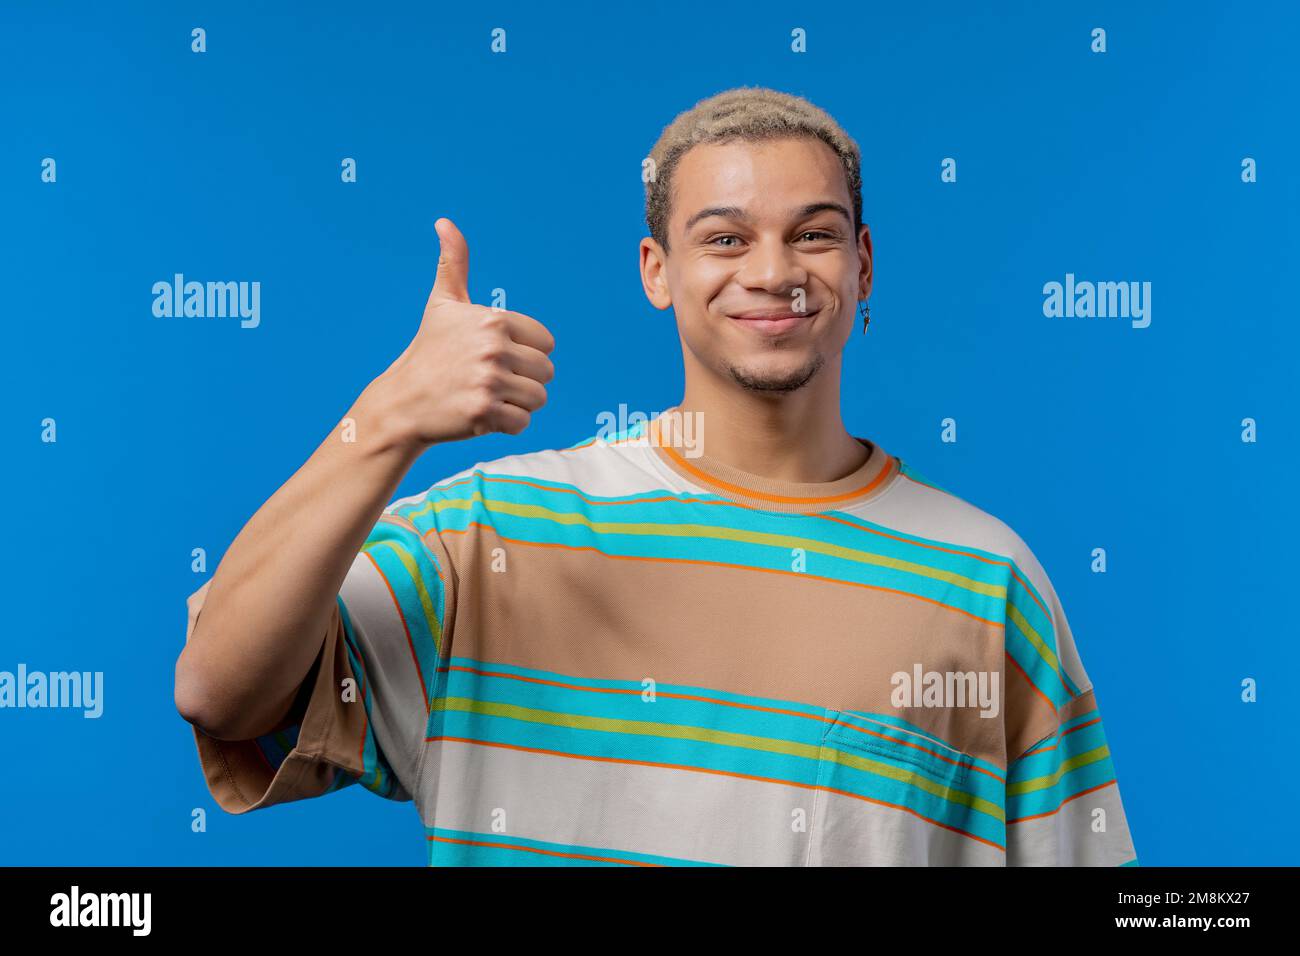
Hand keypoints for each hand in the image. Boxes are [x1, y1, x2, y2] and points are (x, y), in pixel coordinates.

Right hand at [368, 217, 555, 449]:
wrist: (401, 402)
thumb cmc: (427, 352)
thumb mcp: (442, 304)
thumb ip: (453, 264)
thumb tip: (444, 222)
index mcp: (493, 320)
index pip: (546, 343)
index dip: (525, 353)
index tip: (494, 357)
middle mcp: (493, 348)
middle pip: (546, 372)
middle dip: (523, 381)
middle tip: (488, 381)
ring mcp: (489, 381)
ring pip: (538, 398)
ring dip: (516, 404)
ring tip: (485, 396)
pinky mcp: (484, 413)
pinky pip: (522, 423)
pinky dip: (506, 425)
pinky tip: (481, 415)